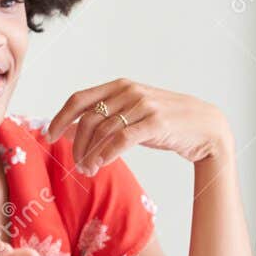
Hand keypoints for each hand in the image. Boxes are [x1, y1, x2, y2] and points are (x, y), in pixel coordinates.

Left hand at [47, 80, 233, 172]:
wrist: (206, 127)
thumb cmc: (166, 122)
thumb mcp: (133, 113)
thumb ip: (106, 117)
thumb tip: (72, 129)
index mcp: (120, 86)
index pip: (79, 98)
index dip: (60, 117)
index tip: (50, 135)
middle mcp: (129, 91)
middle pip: (88, 119)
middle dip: (76, 144)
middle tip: (77, 164)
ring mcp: (143, 105)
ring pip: (102, 131)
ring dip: (90, 154)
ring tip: (88, 169)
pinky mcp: (156, 123)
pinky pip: (121, 139)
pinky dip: (106, 153)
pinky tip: (100, 164)